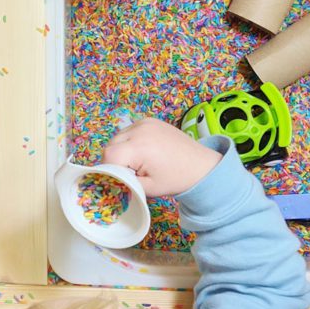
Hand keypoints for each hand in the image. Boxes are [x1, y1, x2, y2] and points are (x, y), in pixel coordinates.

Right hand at [102, 118, 222, 196]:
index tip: (122, 179)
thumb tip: (109, 180)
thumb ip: (124, 183)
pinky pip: (129, 131)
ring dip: (122, 150)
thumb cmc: (176, 179)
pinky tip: (144, 151)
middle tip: (132, 173)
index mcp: (139, 147)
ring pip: (118, 137)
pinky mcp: (149, 120)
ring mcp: (144, 122)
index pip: (108, 155)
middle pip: (111, 145)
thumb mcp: (147, 188)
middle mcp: (139, 129)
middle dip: (116, 160)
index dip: (110, 170)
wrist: (201, 166)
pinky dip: (130, 141)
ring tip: (139, 162)